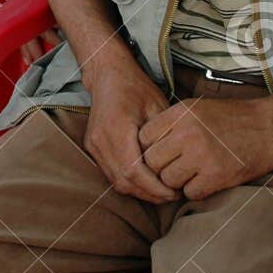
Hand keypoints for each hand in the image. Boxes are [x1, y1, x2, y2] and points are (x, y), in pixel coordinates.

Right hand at [81, 55, 177, 202]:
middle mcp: (101, 140)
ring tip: (161, 193)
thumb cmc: (136, 88)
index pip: (134, 171)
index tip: (174, 192)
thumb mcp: (158, 106)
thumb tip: (179, 165)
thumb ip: (165, 136)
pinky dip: (129, 183)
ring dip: (139, 191)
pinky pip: (110, 174)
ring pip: (116, 181)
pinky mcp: (92, 148)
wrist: (108, 75)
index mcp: (117, 128)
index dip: (154, 187)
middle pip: (124, 181)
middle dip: (149, 194)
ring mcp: (94, 145)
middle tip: (171, 196)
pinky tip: (146, 183)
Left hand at [139, 96, 272, 199]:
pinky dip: (196, 191)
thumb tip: (143, 143)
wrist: (272, 126)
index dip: (149, 148)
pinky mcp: (217, 175)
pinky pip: (190, 193)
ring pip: (168, 180)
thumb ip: (171, 123)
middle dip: (160, 168)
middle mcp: (188, 133)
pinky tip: (206, 180)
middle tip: (175, 167)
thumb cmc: (233, 118)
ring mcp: (202, 155)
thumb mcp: (197, 108)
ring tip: (191, 174)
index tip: (162, 152)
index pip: (144, 138)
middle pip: (151, 161)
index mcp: (181, 113)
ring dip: (177, 182)